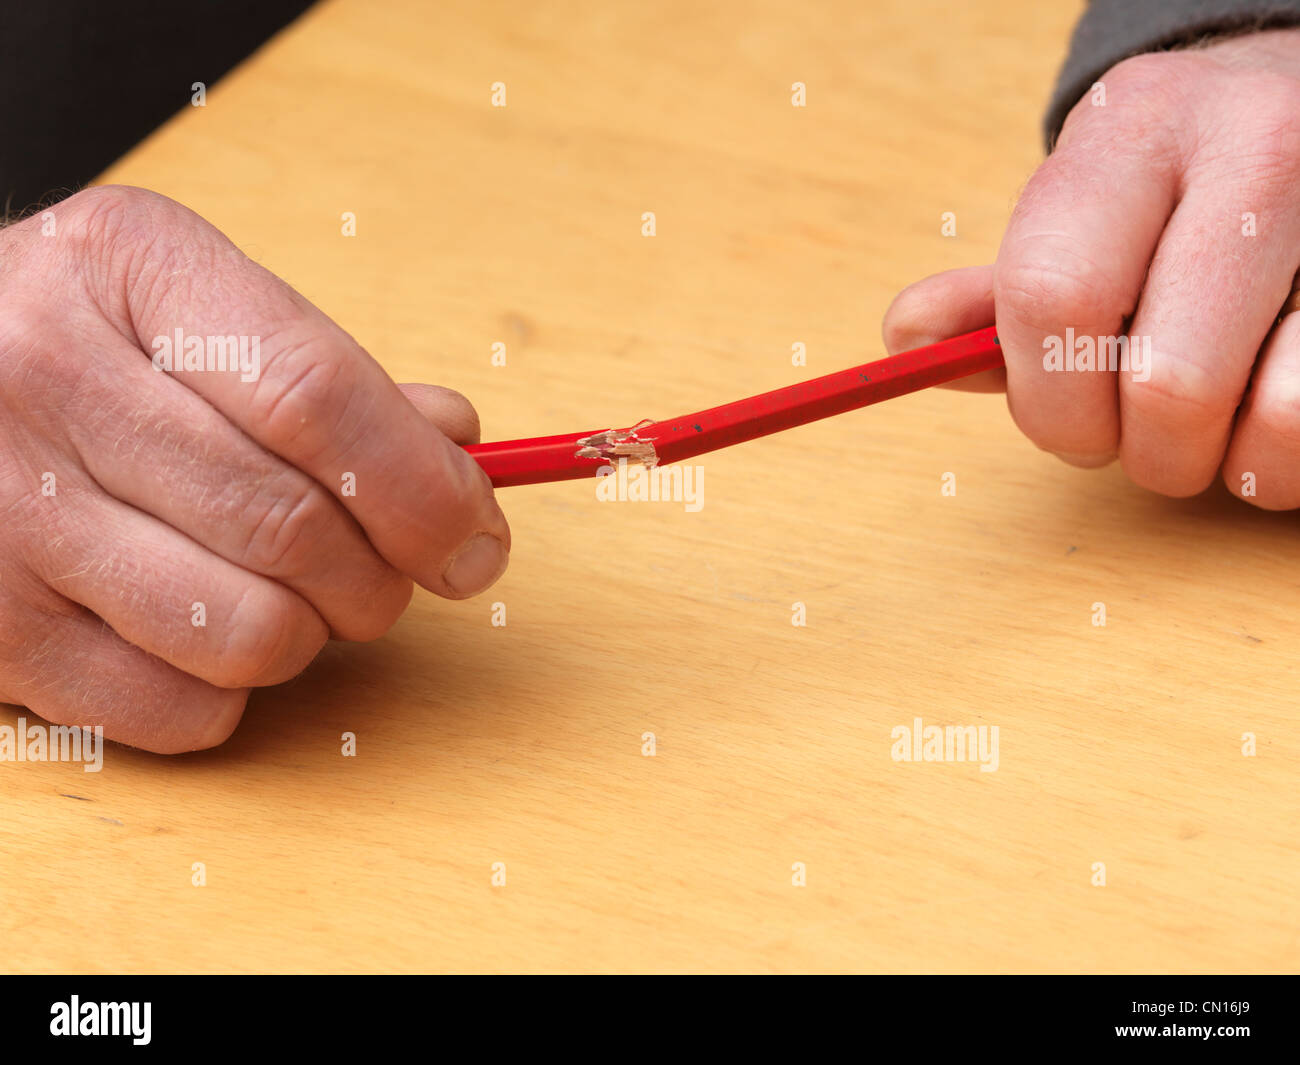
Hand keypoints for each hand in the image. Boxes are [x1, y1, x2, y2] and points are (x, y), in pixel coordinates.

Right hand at [0, 186, 509, 751]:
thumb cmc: (90, 347)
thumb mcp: (201, 309)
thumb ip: (333, 376)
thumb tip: (458, 449)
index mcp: (128, 268)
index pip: (318, 397)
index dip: (425, 488)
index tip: (476, 537)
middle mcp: (44, 376)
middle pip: (292, 525)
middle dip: (384, 576)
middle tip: (388, 570)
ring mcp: (2, 509)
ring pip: (249, 634)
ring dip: (312, 635)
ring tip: (289, 593)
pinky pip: (181, 708)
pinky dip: (232, 689)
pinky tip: (207, 628)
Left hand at [883, 28, 1299, 504]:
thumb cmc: (1168, 191)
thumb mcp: (1076, 214)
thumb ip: (996, 293)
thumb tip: (906, 339)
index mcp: (1136, 132)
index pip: (1053, 296)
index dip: (1044, 400)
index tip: (1059, 421)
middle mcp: (1256, 151)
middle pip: (1166, 383)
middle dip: (1135, 451)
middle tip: (1135, 433)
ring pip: (1274, 417)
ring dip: (1221, 461)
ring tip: (1209, 419)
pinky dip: (1279, 455)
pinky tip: (1262, 406)